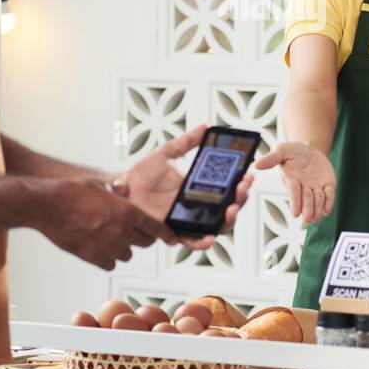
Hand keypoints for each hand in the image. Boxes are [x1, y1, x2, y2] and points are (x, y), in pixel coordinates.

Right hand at [36, 179, 177, 270]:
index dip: (166, 235)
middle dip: (143, 238)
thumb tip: (123, 190)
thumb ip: (116, 190)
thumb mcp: (100, 184)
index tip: (173, 239)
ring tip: (112, 238)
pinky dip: (107, 259)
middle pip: (144, 243)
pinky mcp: (91, 257)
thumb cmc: (71, 192)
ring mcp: (106, 246)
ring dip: (124, 248)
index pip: (156, 228)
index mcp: (127, 212)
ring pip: (127, 255)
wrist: (48, 206)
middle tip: (136, 233)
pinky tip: (100, 250)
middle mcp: (120, 231)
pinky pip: (109, 264)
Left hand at [121, 124, 253, 250]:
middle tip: (243, 187)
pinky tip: (211, 237)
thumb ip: (185, 142)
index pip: (226, 189)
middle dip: (240, 199)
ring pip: (215, 225)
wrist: (121, 188)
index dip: (240, 184)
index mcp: (197, 188)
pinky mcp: (173, 231)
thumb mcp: (165, 153)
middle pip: (226, 207)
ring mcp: (187, 219)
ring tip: (232, 208)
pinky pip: (191, 240)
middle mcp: (196, 206)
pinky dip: (203, 242)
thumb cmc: (140, 173)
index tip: (248, 174)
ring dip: (228, 219)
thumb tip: (204, 127)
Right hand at [254, 141, 334, 224]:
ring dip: (318, 208)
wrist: (310, 149)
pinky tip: (327, 210)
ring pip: (318, 200)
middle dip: (308, 209)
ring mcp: (316, 187)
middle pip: (307, 199)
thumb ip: (271, 158)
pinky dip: (329, 202)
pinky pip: (330, 195)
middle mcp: (304, 187)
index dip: (295, 202)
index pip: (294, 193)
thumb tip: (256, 164)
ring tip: (317, 217)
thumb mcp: (281, 150)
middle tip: (308, 218)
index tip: (295, 213)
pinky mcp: (328, 185)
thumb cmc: (293, 151)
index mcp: (292, 180)